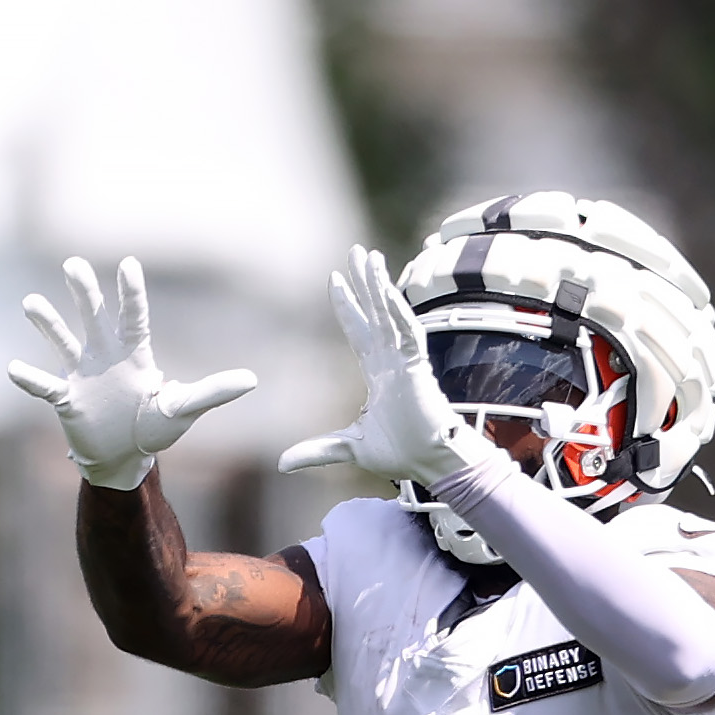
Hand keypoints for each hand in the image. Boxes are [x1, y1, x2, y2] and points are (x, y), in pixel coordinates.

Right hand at [8, 256, 257, 490]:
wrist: (123, 457)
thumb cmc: (153, 429)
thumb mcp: (183, 409)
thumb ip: (212, 392)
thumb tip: (252, 381)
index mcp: (134, 353)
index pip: (133, 317)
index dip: (131, 294)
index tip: (129, 264)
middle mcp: (104, 355)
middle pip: (93, 317)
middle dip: (84, 292)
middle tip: (73, 264)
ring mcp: (81, 373)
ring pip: (63, 341)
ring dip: (48, 324)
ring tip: (31, 303)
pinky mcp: (65, 398)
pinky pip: (46, 385)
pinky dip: (31, 379)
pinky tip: (14, 367)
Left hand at [279, 245, 488, 486]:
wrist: (431, 463)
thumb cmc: (403, 454)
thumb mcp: (350, 448)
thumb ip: (319, 449)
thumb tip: (282, 462)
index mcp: (379, 374)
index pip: (359, 331)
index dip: (348, 305)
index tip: (334, 279)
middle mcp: (392, 361)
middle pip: (374, 312)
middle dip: (364, 282)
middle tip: (355, 252)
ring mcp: (406, 361)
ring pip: (390, 313)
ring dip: (378, 285)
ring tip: (368, 256)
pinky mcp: (418, 368)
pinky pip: (408, 331)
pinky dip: (397, 310)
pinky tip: (385, 289)